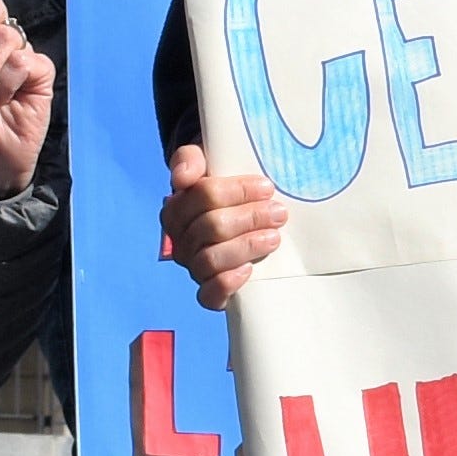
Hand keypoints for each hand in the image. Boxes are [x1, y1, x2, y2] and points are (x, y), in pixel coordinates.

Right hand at [160, 142, 287, 307]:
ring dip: (246, 247)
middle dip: (249, 217)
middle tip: (278, 213)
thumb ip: (190, 159)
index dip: (237, 191)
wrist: (240, 214)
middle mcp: (181, 240)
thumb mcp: (210, 162)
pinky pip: (208, 296)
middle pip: (210, 227)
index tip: (267, 187)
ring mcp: (194, 267)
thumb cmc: (225, 185)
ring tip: (274, 237)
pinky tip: (249, 270)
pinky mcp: (210, 292)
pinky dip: (227, 284)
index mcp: (178, 208)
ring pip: (210, 260)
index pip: (202, 196)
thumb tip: (182, 177)